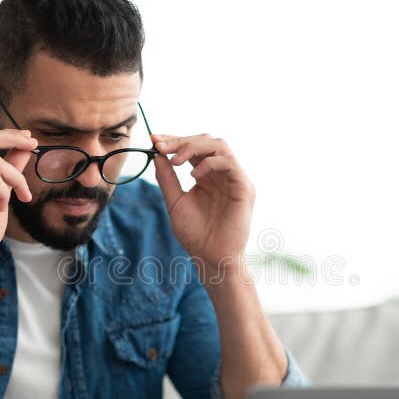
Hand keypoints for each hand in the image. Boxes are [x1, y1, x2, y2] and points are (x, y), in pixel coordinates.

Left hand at [152, 133, 254, 274]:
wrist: (210, 258)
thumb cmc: (195, 235)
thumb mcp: (175, 202)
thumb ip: (167, 179)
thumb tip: (157, 155)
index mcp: (207, 176)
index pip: (193, 148)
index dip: (174, 140)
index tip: (153, 140)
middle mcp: (222, 174)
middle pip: (206, 141)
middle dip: (181, 140)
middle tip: (161, 146)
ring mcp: (234, 179)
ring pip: (220, 146)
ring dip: (194, 147)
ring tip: (176, 160)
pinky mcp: (244, 188)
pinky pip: (230, 163)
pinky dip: (210, 163)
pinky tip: (194, 175)